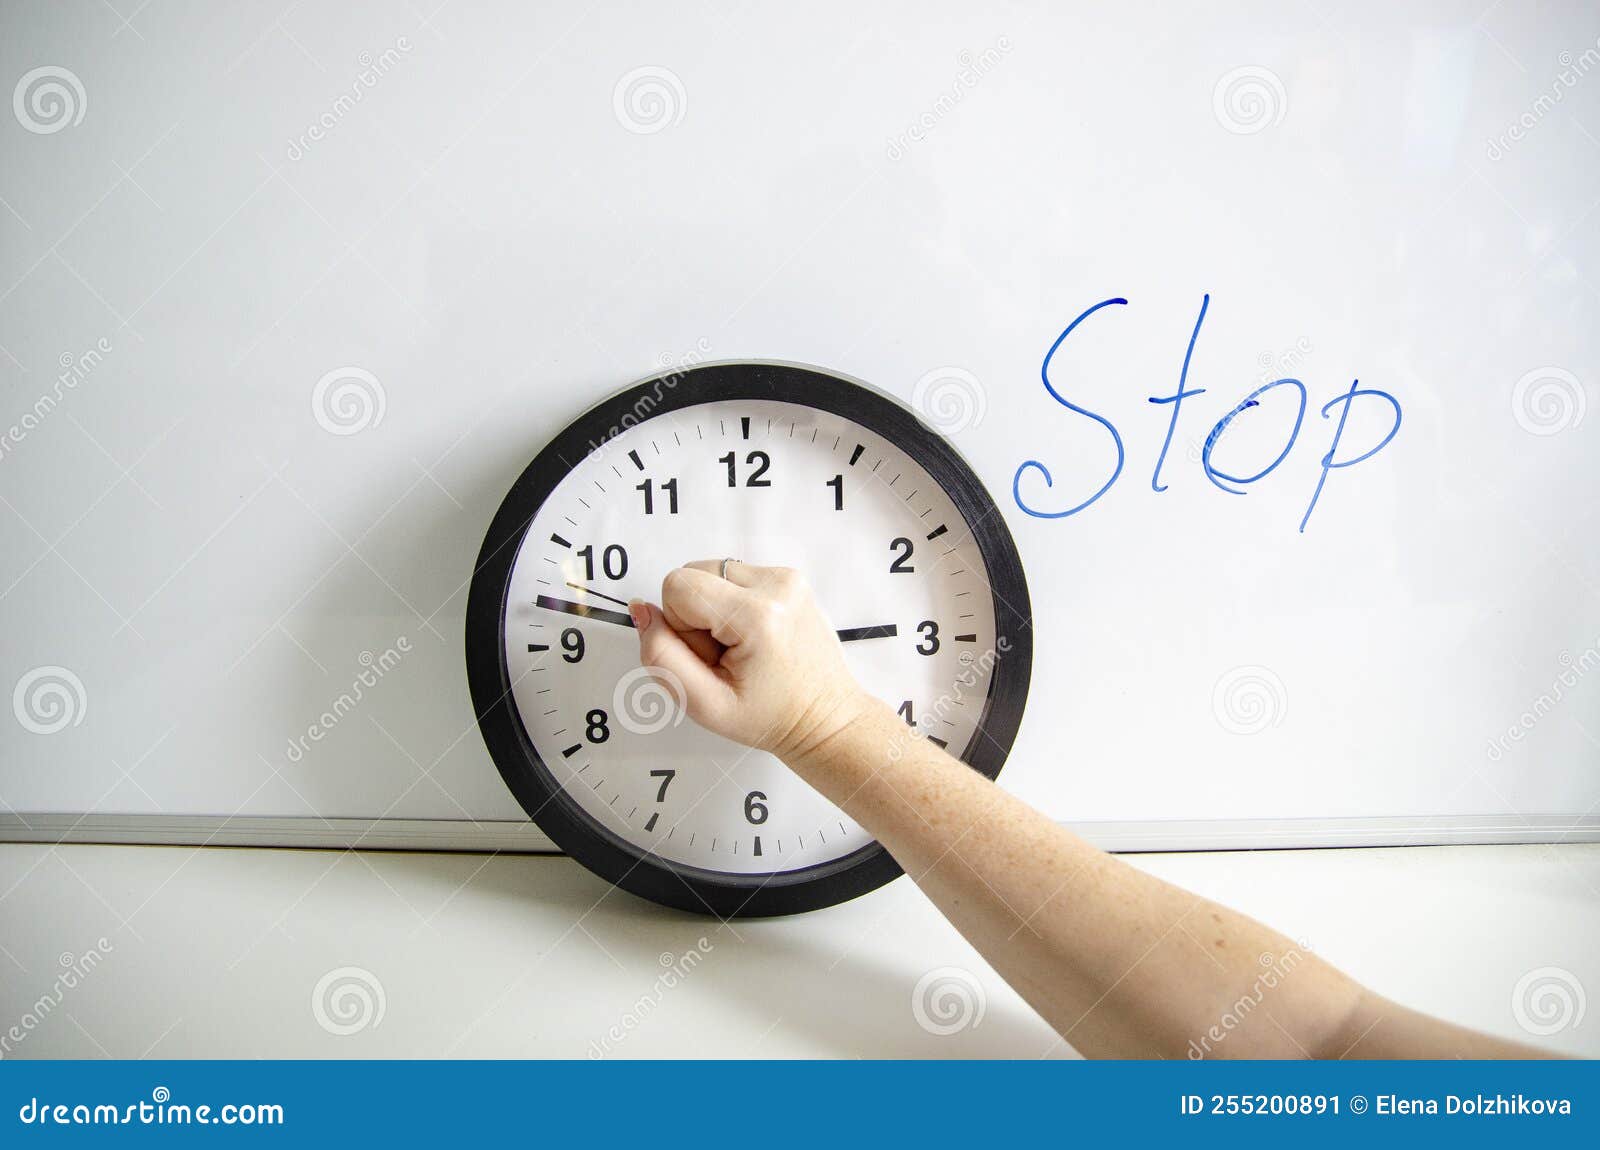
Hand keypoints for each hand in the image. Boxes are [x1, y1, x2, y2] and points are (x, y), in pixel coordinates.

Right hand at [628, 561, 870, 758]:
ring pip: (712, 572)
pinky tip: (753, 638)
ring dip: (713, 610)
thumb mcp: (704, 705)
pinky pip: (734, 576)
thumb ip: (660, 656)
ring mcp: (788, 577)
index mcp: (758, 615)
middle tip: (724, 656)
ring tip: (740, 649)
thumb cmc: (773, 717)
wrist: (825, 718)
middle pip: (693, 573)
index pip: (677, 585)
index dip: (679, 626)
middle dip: (694, 616)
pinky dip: (732, 605)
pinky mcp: (791, 578)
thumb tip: (641, 610)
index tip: (708, 656)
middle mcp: (778, 585)